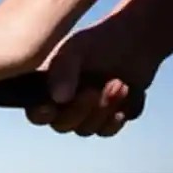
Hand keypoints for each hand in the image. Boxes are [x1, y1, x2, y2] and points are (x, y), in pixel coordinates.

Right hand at [25, 17, 158, 136]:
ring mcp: (84, 115)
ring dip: (103, 109)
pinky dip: (116, 118)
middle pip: (62, 125)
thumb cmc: (99, 42)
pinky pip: (106, 131)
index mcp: (46, 89)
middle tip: (96, 88)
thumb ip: (63, 72)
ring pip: (86, 129)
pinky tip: (127, 97)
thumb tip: (59, 100)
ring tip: (121, 84)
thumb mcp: (76, 50)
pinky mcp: (107, 119)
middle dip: (81, 108)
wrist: (135, 42)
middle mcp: (61, 106)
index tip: (52, 105)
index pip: (36, 112)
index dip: (42, 113)